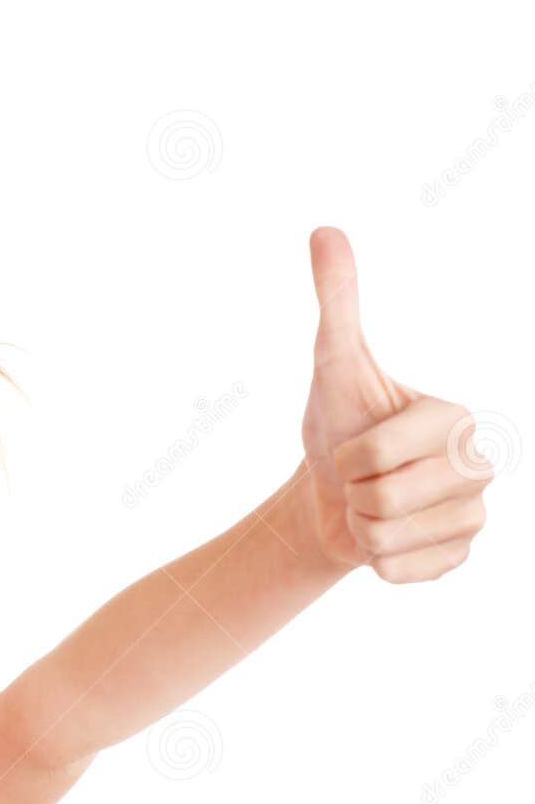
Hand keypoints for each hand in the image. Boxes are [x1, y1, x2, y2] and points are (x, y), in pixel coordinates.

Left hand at [298, 226, 493, 580]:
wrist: (329, 495)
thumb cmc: (336, 427)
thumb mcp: (332, 366)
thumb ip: (337, 303)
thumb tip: (324, 230)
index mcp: (456, 419)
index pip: (373, 455)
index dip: (345, 456)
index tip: (356, 447)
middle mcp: (479, 467)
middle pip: (380, 500)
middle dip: (350, 493)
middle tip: (361, 480)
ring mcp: (473, 518)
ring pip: (384, 540)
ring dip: (360, 528)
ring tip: (370, 506)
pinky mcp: (456, 560)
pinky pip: (397, 573)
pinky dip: (375, 562)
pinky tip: (385, 539)